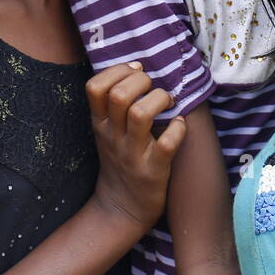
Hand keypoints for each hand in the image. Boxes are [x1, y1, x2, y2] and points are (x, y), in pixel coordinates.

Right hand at [86, 63, 185, 233]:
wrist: (122, 208)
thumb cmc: (120, 160)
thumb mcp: (107, 130)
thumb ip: (114, 102)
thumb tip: (137, 67)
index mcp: (100, 123)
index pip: (94, 86)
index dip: (117, 70)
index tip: (136, 71)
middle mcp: (113, 136)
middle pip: (119, 95)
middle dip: (141, 81)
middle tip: (154, 88)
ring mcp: (132, 154)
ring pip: (140, 114)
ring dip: (160, 99)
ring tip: (168, 103)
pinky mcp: (154, 171)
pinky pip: (167, 144)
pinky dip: (178, 128)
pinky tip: (180, 125)